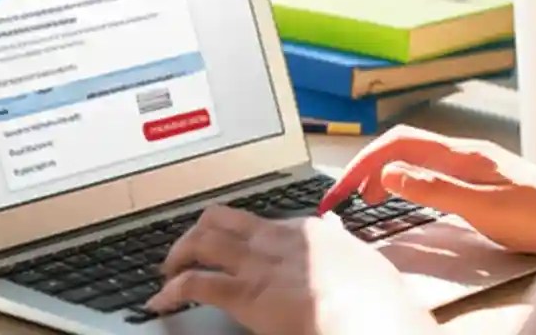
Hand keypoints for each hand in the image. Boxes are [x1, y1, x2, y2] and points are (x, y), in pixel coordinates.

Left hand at [148, 205, 438, 334]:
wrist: (367, 317)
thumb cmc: (374, 297)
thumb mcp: (363, 256)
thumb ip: (341, 237)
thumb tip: (335, 221)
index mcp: (305, 231)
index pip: (259, 222)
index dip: (238, 233)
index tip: (230, 243)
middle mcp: (275, 240)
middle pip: (221, 219)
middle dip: (198, 231)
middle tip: (187, 249)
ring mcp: (257, 266)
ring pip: (202, 242)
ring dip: (178, 254)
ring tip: (167, 271)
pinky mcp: (244, 295)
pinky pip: (195, 283)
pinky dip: (172, 290)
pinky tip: (161, 300)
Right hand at [318, 125, 535, 254]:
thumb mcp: (481, 207)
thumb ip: (434, 188)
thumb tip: (390, 172)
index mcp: (461, 153)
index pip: (398, 143)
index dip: (364, 162)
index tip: (341, 190)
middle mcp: (465, 152)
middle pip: (402, 146)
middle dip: (367, 166)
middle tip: (343, 198)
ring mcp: (473, 164)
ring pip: (415, 158)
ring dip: (385, 173)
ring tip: (366, 198)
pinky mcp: (481, 179)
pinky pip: (430, 171)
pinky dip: (407, 180)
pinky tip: (406, 198)